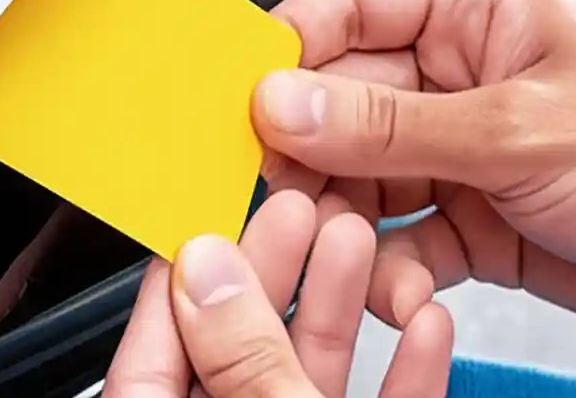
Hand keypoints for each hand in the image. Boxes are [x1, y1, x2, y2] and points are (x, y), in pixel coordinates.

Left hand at [103, 190, 453, 396]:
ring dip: (343, 304)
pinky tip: (425, 320)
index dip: (178, 284)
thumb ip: (243, 361)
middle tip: (300, 204)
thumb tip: (209, 274)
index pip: (150, 362)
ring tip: (357, 236)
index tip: (207, 217)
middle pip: (243, 348)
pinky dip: (407, 371)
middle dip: (277, 271)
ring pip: (312, 371)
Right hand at [253, 0, 575, 342]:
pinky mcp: (480, 219)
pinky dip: (391, 269)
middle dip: (308, 149)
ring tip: (338, 251)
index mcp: (483, 12)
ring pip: (364, 176)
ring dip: (345, 220)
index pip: (353, 5)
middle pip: (345, 98)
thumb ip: (393, 123)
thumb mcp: (522, 131)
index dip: (289, 46)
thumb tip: (288, 101)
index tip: (240, 95)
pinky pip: (403, 239)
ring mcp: (470, 150)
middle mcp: (468, 75)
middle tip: (279, 191)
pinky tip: (402, 288)